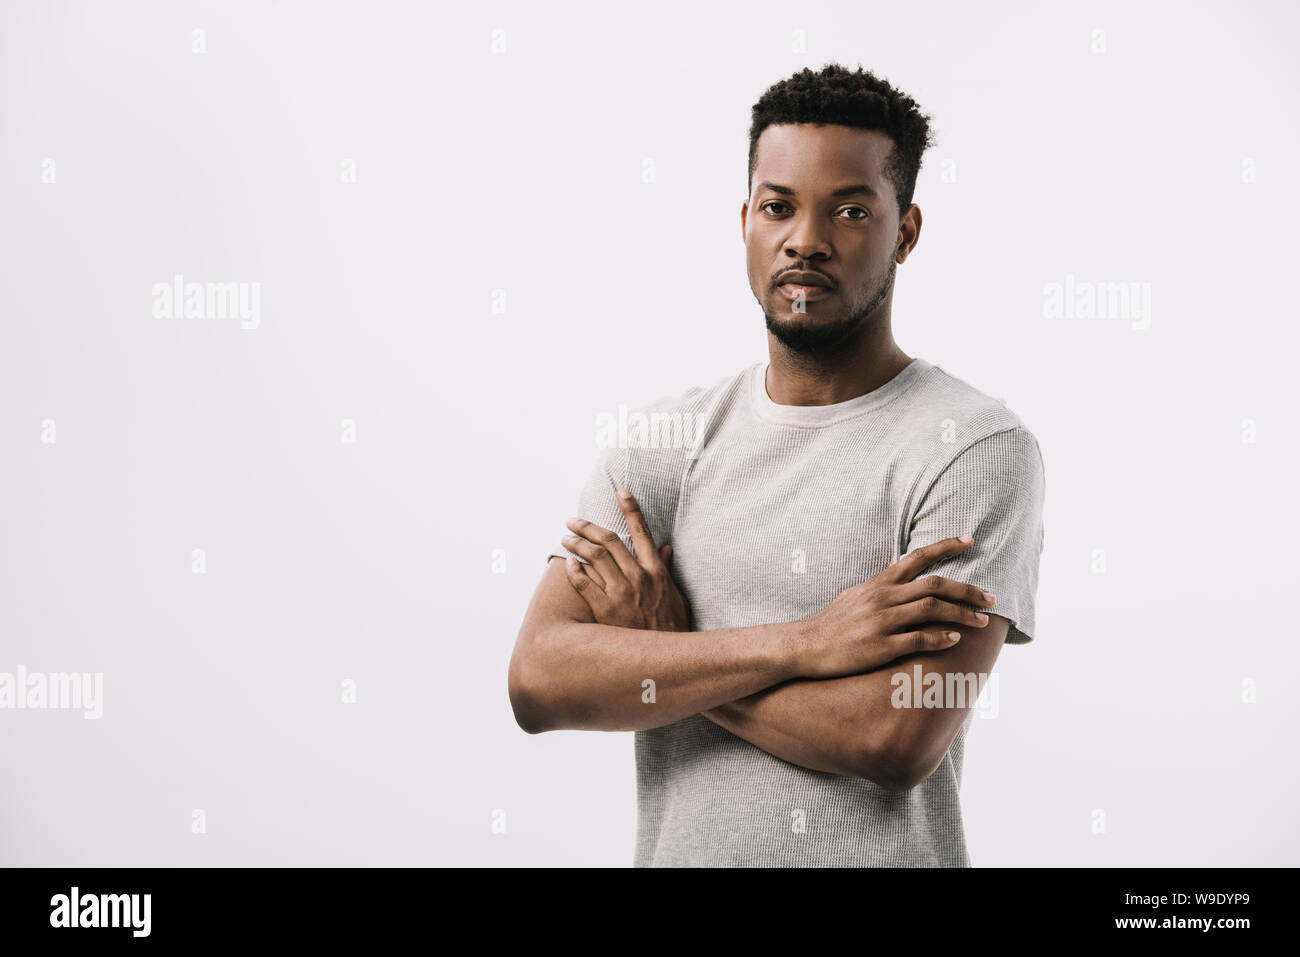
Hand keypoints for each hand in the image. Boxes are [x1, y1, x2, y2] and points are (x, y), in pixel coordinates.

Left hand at [560, 489, 690, 631]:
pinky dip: (574, 571)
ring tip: (565, 539)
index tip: (621, 491)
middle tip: (573, 521)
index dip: (631, 509)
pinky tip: (567, 564)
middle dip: (588, 527)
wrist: (664, 658)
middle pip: (609, 541)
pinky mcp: (605, 610)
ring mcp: (621, 593)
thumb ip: (667, 570)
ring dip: (576, 544)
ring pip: (594, 558)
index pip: (642, 531)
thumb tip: (665, 548)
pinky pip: (584, 584)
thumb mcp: (676, 595)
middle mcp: (638, 577)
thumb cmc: (672, 627)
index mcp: (656, 570)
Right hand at [794, 536, 996, 678]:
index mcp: (879, 583)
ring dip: (962, 614)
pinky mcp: (881, 646)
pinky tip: (955, 639)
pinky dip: (941, 638)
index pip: (918, 557)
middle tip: (992, 597)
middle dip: (968, 590)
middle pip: (935, 585)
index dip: (946, 546)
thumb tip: (897, 562)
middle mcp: (883, 597)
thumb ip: (881, 581)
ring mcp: (882, 621)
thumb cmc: (832, 622)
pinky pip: (919, 639)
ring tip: (983, 621)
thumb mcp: (855, 593)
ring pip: (932, 610)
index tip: (971, 540)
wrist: (804, 646)